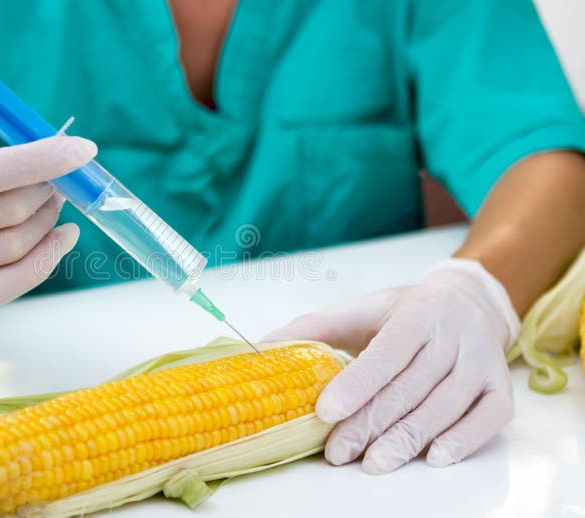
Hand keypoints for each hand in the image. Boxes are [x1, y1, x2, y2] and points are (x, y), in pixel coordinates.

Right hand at [0, 7, 96, 305]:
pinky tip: (62, 238)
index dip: (43, 159)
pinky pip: (5, 288)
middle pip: (11, 209)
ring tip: (56, 197)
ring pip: (14, 244)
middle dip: (48, 187)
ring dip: (48, 218)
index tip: (83, 148)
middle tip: (63, 171)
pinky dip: (42, 265)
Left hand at [264, 258, 520, 472]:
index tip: (326, 411)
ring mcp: (480, 363)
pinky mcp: (500, 388)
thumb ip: (315, 328)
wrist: (469, 300)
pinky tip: (433, 457)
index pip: (385, 353)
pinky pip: (488, 418)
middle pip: (409, 388)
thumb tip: (263, 346)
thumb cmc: (405, 311)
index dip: (356, 384)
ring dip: (408, 439)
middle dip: (370, 423)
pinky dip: (463, 440)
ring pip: (444, 407)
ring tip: (373, 463)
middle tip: (338, 452)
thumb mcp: (362, 308)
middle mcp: (452, 337)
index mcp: (416, 314)